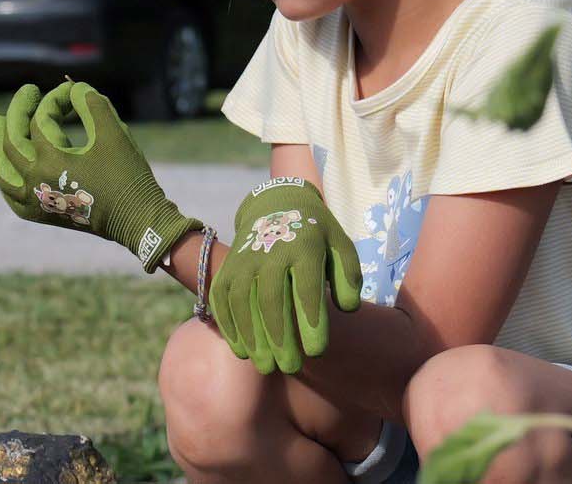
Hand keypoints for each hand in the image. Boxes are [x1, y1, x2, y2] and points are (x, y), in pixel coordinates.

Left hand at [0, 81, 200, 271]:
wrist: (136, 219)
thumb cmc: (127, 176)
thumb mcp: (113, 133)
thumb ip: (92, 104)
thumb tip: (73, 88)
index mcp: (51, 163)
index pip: (41, 121)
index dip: (55, 99)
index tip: (72, 91)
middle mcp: (35, 184)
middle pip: (11, 142)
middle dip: (18, 111)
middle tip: (29, 91)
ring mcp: (35, 202)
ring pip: (3, 171)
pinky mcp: (41, 215)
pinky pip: (12, 194)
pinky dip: (6, 175)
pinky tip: (7, 163)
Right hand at [209, 177, 361, 373]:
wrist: (274, 204)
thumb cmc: (315, 234)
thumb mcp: (340, 245)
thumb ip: (348, 277)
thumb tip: (346, 308)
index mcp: (303, 247)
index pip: (306, 289)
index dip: (311, 322)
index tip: (316, 352)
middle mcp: (269, 252)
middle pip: (270, 299)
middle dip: (279, 337)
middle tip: (290, 367)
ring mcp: (243, 260)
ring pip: (241, 302)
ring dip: (252, 337)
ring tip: (265, 366)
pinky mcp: (227, 268)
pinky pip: (222, 300)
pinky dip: (229, 327)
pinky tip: (242, 351)